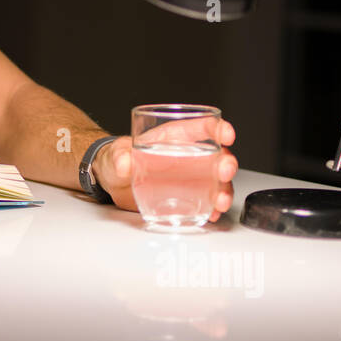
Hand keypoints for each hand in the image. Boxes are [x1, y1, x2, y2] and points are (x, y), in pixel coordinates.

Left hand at [90, 118, 237, 221]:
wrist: (114, 182)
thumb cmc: (119, 159)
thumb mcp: (116, 155)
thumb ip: (119, 157)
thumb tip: (124, 163)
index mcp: (174, 137)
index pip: (202, 127)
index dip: (218, 128)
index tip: (226, 135)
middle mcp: (188, 155)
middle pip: (217, 155)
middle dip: (226, 163)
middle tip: (224, 172)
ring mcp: (191, 177)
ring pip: (217, 181)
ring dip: (224, 191)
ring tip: (221, 202)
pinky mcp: (187, 196)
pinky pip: (207, 201)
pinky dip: (212, 209)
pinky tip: (212, 214)